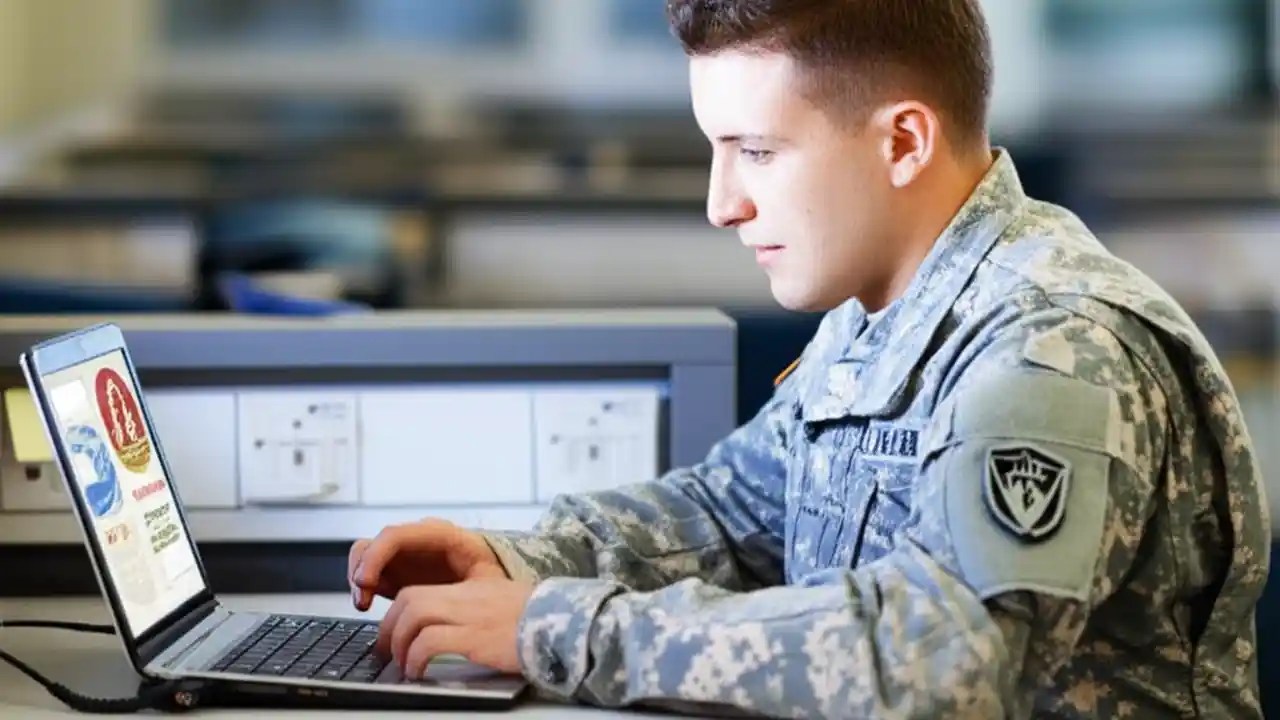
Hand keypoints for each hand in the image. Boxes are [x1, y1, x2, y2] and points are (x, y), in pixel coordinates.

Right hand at [348, 519, 506, 610]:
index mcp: (440, 535)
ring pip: (366, 554)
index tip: (366, 581)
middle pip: (375, 542)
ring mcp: (405, 555)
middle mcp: (418, 541)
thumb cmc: (494, 581)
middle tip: (363, 598)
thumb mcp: (489, 581)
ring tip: (364, 603)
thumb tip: (450, 596)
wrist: (493, 590)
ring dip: (358, 577)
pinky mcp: (396, 572)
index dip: (376, 555)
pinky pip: (368, 572)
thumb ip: (468, 582)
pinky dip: (361, 586)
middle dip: (362, 567)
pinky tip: (367, 604)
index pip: (396, 535)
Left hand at [376, 578, 535, 678]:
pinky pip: (430, 642)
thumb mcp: (504, 606)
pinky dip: (416, 657)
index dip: (397, 614)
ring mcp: (470, 614)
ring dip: (400, 643)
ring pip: (414, 615)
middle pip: (410, 599)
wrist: (564, 621)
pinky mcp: (476, 636)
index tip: (392, 635)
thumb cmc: (540, 619)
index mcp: (471, 589)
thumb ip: (478, 611)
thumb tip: (455, 631)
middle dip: (390, 628)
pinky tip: (418, 672)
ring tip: (402, 665)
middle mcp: (466, 597)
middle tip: (386, 652)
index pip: (420, 591)